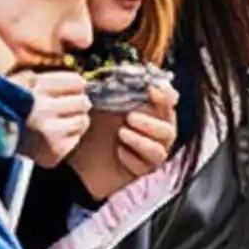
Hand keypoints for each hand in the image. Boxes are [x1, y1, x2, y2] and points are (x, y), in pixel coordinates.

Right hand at [14, 71, 91, 167]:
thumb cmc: (3, 107)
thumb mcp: (19, 82)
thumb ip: (47, 79)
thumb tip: (82, 81)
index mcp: (33, 88)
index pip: (77, 82)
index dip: (75, 85)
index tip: (71, 89)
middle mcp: (42, 110)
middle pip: (83, 101)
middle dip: (76, 103)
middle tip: (64, 107)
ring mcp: (49, 132)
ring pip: (83, 121)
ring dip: (75, 120)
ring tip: (58, 122)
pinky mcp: (53, 150)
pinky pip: (76, 139)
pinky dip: (68, 137)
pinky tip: (52, 136)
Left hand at [68, 84, 178, 199]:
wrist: (78, 156)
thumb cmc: (94, 126)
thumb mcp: (106, 103)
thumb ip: (123, 92)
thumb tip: (133, 77)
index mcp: (153, 112)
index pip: (170, 102)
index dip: (165, 96)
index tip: (151, 90)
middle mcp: (157, 133)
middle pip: (169, 129)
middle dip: (151, 123)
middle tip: (129, 118)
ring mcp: (151, 153)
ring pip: (160, 150)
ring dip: (141, 141)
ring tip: (121, 134)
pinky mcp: (143, 170)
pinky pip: (146, 165)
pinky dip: (132, 158)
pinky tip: (118, 152)